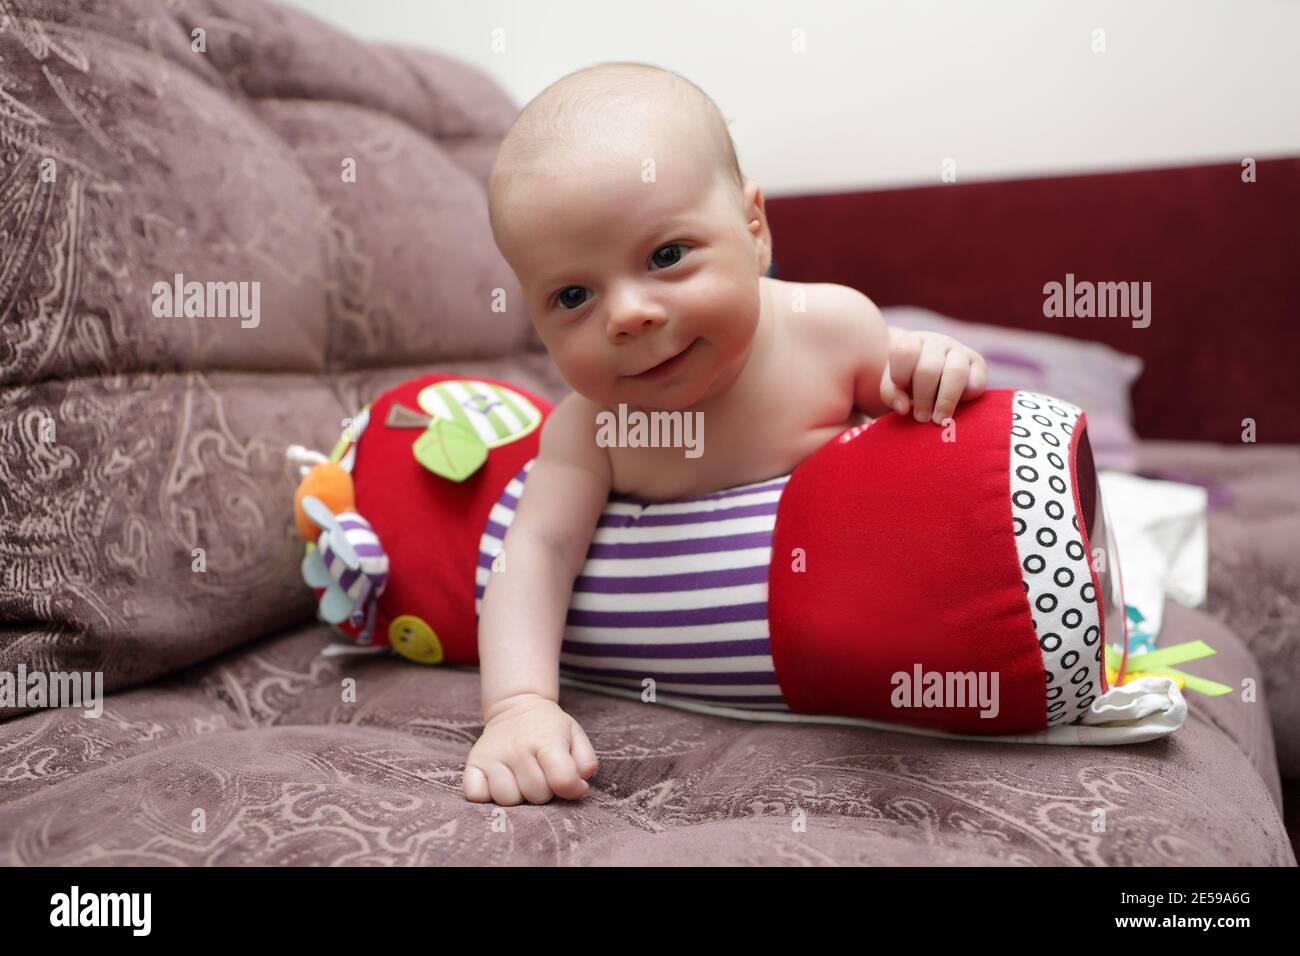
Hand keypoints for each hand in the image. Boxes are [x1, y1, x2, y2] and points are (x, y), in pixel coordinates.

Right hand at [463, 693, 598, 804]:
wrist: (516, 707)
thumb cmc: (549, 728)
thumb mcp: (575, 735)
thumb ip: (585, 762)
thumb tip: (579, 787)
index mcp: (546, 740)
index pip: (562, 779)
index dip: (571, 788)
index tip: (571, 783)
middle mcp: (517, 748)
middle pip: (536, 795)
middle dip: (544, 792)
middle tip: (542, 775)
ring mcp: (492, 756)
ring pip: (507, 799)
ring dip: (517, 795)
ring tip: (521, 779)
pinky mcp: (473, 763)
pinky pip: (477, 796)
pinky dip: (487, 795)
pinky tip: (499, 781)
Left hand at [880, 328, 987, 424]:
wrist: (929, 377)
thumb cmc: (906, 382)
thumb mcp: (892, 385)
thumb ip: (891, 394)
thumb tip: (904, 408)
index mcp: (912, 342)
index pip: (904, 352)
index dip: (900, 375)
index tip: (901, 389)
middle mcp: (937, 342)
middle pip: (929, 369)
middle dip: (923, 398)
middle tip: (921, 418)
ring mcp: (959, 350)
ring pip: (956, 373)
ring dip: (946, 401)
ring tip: (939, 420)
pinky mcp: (978, 364)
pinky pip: (976, 383)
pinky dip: (967, 397)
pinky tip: (958, 405)